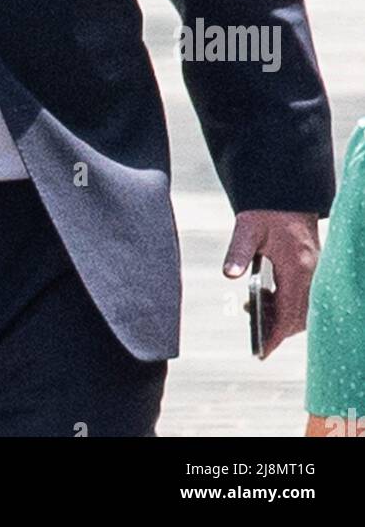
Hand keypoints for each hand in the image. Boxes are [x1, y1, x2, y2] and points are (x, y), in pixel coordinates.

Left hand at [223, 210, 319, 356]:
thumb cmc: (266, 209)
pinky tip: (267, 296)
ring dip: (284, 317)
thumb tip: (229, 275)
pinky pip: (304, 296)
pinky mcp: (312, 267)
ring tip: (255, 309)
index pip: (289, 312)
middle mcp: (311, 272)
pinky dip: (288, 304)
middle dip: (279, 329)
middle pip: (299, 317)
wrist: (287, 190)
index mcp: (297, 267)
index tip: (262, 352)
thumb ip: (238, 253)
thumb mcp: (247, 228)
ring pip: (304, 308)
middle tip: (256, 332)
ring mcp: (314, 270)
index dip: (276, 335)